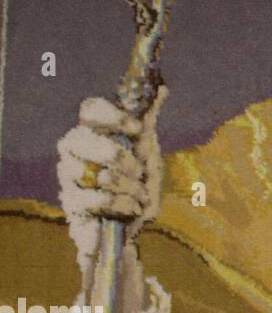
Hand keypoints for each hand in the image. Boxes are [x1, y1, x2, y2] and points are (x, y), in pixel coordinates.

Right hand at [56, 87, 166, 304]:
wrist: (130, 224)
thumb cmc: (137, 182)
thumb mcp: (148, 151)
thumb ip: (149, 120)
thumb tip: (161, 87)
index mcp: (94, 131)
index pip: (90, 109)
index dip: (114, 116)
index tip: (138, 129)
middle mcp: (74, 149)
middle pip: (86, 139)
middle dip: (122, 158)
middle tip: (138, 171)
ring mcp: (68, 176)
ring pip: (100, 173)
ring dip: (131, 187)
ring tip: (139, 195)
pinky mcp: (71, 203)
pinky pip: (100, 199)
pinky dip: (124, 205)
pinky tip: (132, 208)